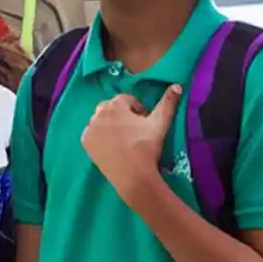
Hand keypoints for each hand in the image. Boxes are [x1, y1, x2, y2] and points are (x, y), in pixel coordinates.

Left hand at [80, 85, 181, 204]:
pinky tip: (112, 146)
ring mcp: (90, 128)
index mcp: (115, 105)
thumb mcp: (159, 123)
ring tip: (124, 139)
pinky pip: (92, 132)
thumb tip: (177, 86)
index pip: (126, 100)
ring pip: (101, 119)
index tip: (144, 122)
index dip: (138, 110)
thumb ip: (168, 103)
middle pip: (111, 107)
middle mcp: (98, 113)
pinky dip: (100, 135)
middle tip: (134, 130)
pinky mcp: (85, 142)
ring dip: (110, 124)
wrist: (133, 176)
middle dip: (122, 114)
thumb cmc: (146, 147)